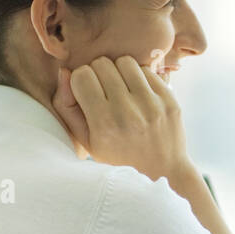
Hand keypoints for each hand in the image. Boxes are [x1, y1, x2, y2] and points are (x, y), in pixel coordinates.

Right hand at [51, 56, 189, 183]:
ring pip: (125, 61)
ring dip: (118, 71)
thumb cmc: (117, 157)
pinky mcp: (169, 99)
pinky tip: (137, 95)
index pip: (81, 75)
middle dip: (98, 74)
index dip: (80, 82)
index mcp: (104, 124)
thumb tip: (65, 71)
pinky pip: (146, 70)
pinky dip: (138, 78)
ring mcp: (152, 104)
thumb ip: (67, 107)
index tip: (86, 94)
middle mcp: (128, 112)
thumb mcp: (85, 141)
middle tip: (103, 91)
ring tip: (120, 89)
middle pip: (102, 64)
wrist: (162, 172)